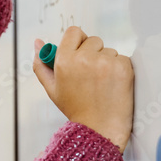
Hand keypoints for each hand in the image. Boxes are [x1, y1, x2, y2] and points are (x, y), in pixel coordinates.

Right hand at [32, 27, 133, 151]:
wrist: (100, 128)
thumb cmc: (76, 109)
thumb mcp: (52, 88)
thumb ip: (41, 64)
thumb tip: (38, 42)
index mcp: (64, 61)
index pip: (74, 32)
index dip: (77, 42)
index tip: (80, 54)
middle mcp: (85, 58)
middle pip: (93, 40)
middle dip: (93, 53)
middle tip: (91, 75)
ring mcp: (106, 62)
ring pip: (108, 50)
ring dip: (107, 62)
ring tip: (102, 83)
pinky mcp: (123, 67)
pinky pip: (122, 58)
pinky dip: (119, 69)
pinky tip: (113, 84)